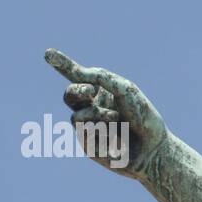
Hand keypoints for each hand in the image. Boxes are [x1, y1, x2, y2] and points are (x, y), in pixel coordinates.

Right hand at [45, 48, 168, 178]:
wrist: (153, 148)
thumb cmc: (143, 117)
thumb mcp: (125, 90)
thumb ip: (101, 78)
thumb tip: (78, 73)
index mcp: (102, 92)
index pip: (78, 77)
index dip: (63, 65)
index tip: (48, 53)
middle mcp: (93, 107)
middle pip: (70, 94)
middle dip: (77, 90)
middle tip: (90, 91)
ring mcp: (89, 126)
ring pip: (76, 115)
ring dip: (98, 115)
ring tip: (117, 120)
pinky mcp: (87, 144)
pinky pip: (83, 131)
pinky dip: (100, 130)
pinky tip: (116, 137)